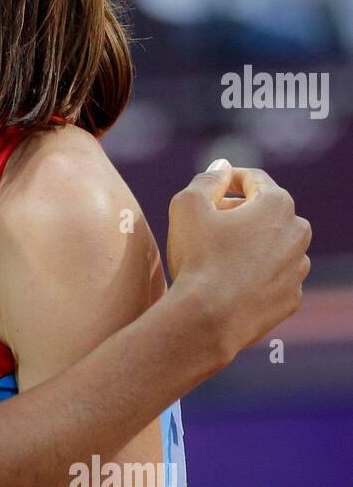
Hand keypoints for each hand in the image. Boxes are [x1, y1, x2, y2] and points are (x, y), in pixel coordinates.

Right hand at [167, 159, 310, 363]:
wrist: (209, 319)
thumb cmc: (199, 258)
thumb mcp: (188, 205)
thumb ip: (207, 179)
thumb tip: (221, 167)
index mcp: (278, 204)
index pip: (253, 179)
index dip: (228, 178)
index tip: (211, 186)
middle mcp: (298, 233)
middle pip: (265, 212)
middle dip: (239, 213)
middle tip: (208, 225)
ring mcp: (298, 269)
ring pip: (272, 246)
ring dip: (249, 245)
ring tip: (217, 257)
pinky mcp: (291, 298)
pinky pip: (273, 277)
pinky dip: (255, 275)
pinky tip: (229, 283)